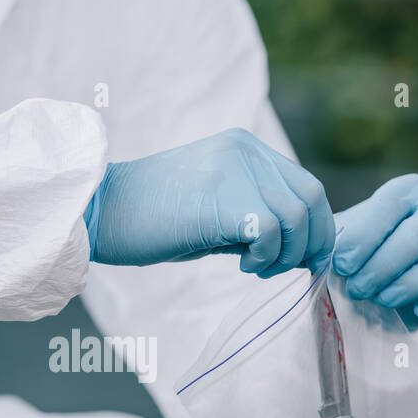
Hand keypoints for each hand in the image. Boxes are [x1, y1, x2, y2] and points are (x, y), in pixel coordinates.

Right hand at [86, 128, 334, 277]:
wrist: (102, 211)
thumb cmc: (151, 219)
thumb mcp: (213, 207)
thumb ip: (253, 214)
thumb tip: (296, 249)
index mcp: (244, 147)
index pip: (304, 184)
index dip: (315, 226)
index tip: (302, 258)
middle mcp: (246, 151)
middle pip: (312, 198)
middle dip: (310, 244)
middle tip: (283, 269)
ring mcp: (236, 170)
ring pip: (298, 217)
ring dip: (286, 254)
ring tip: (255, 267)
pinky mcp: (224, 199)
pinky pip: (273, 231)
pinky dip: (266, 257)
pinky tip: (241, 264)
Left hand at [334, 174, 417, 321]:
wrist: (384, 276)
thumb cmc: (358, 253)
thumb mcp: (343, 239)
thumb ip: (330, 243)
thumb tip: (310, 259)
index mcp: (407, 192)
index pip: (390, 206)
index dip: (364, 238)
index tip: (341, 265)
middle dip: (386, 264)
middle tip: (358, 288)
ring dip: (415, 282)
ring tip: (383, 299)